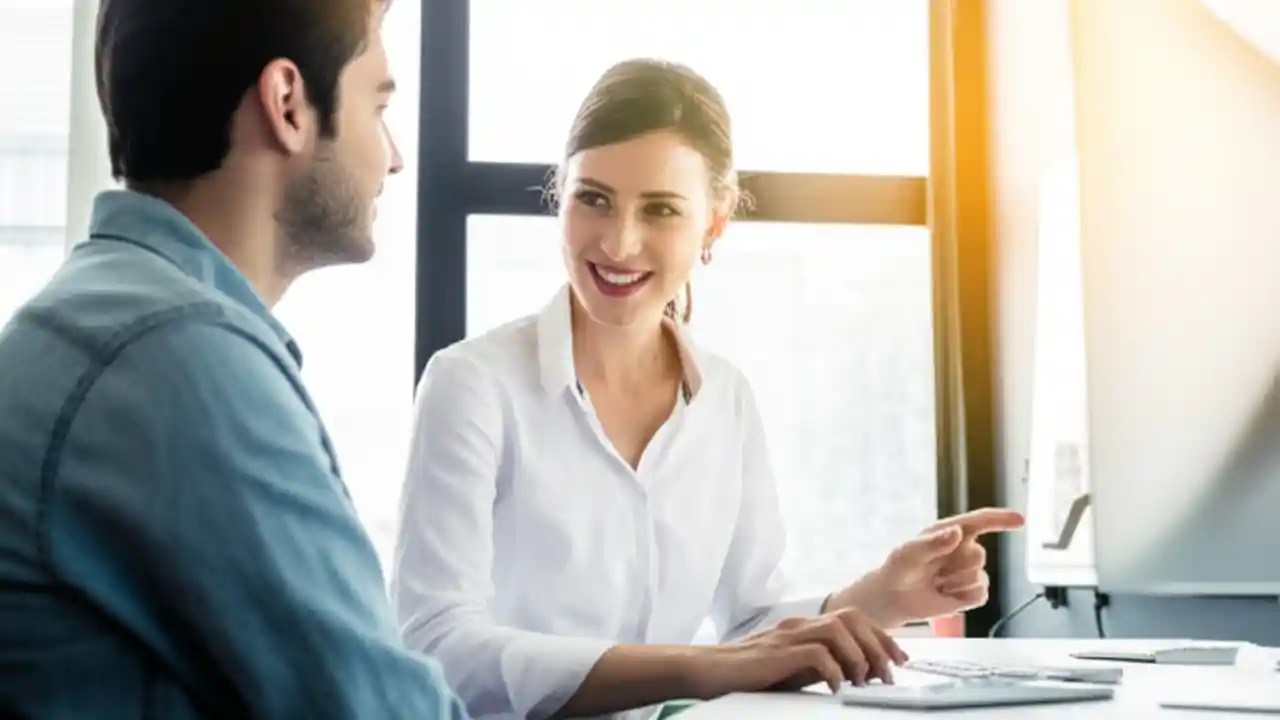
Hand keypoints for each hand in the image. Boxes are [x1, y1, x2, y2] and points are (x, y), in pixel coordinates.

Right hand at [688, 609, 909, 698]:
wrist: (708, 670)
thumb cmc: (749, 673)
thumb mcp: (793, 668)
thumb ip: (820, 664)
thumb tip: (858, 673)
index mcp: (805, 626)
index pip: (854, 619)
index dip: (881, 637)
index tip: (899, 660)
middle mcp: (800, 624)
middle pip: (852, 617)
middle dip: (877, 644)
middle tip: (888, 674)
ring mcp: (788, 635)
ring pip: (839, 629)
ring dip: (859, 655)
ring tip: (864, 680)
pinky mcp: (777, 652)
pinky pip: (816, 653)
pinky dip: (833, 670)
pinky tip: (836, 687)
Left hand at [831, 508, 1024, 627]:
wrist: (894, 596)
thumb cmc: (899, 567)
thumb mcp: (909, 553)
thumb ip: (932, 543)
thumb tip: (957, 533)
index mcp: (951, 531)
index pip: (981, 521)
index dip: (1001, 519)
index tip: (1020, 520)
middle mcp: (965, 548)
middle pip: (980, 555)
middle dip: (956, 566)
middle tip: (932, 571)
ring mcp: (970, 571)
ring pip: (979, 576)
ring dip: (954, 583)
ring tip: (935, 582)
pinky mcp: (972, 593)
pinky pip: (980, 595)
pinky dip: (961, 598)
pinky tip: (944, 594)